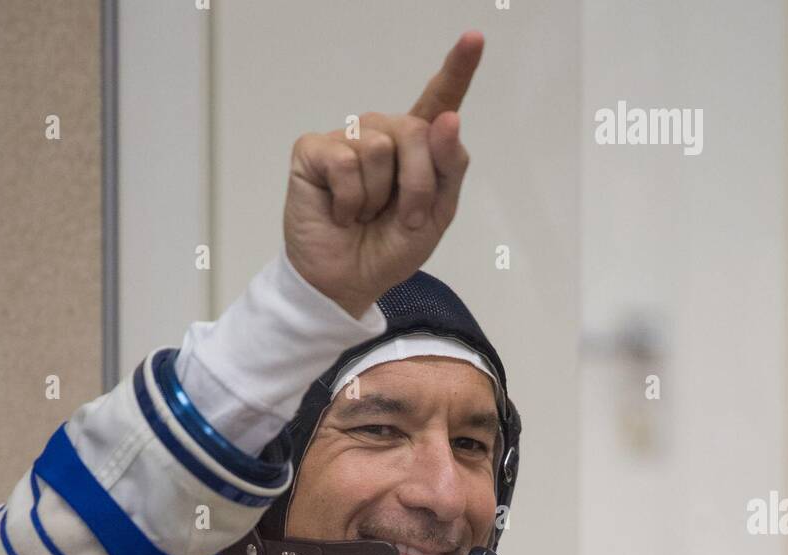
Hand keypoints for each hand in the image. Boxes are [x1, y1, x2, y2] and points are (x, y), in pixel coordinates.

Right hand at [283, 31, 483, 317]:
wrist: (347, 282)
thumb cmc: (388, 249)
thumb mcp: (435, 216)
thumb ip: (448, 169)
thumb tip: (447, 120)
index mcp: (416, 147)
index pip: (439, 102)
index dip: (457, 70)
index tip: (473, 39)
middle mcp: (382, 132)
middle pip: (415, 131)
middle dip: (415, 185)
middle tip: (397, 217)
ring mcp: (347, 138)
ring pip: (380, 147)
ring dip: (377, 197)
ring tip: (363, 214)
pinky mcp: (314, 151)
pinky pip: (345, 163)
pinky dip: (348, 200)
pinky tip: (340, 213)